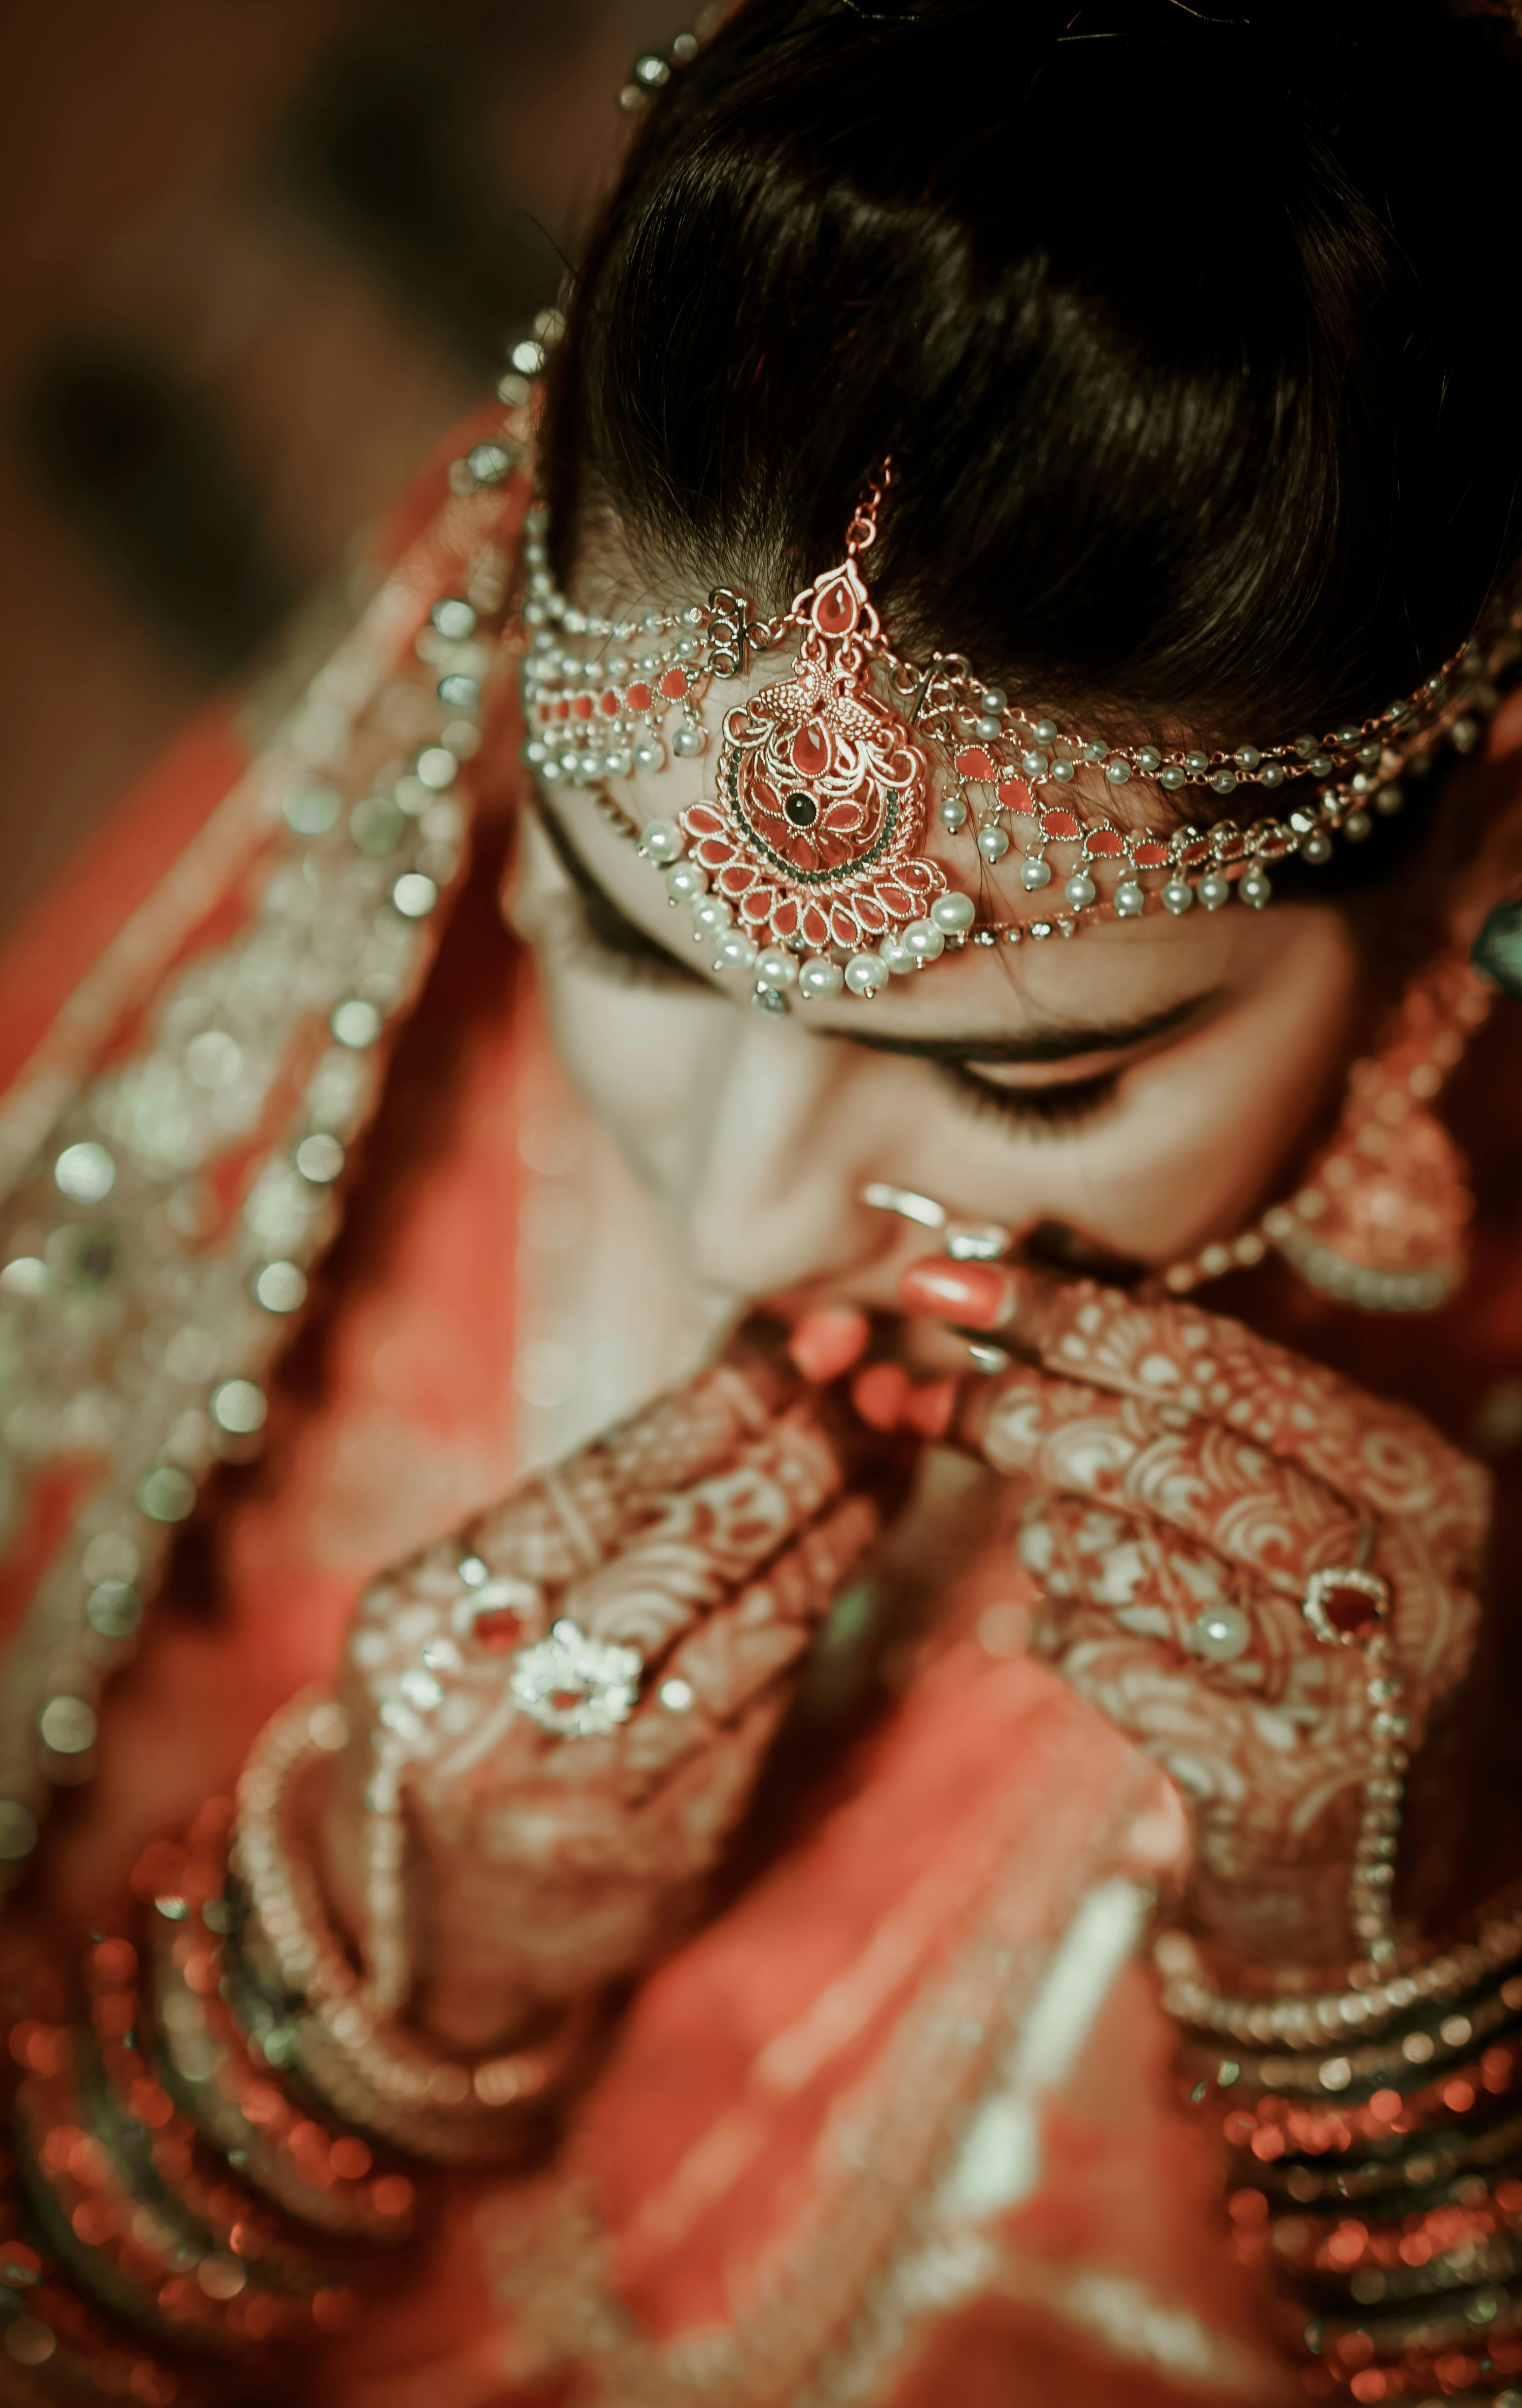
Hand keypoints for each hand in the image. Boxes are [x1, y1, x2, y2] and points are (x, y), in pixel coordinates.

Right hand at [319, 1335, 886, 2051]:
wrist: (416, 1925)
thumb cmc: (447, 1713)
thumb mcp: (460, 1599)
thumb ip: (579, 1506)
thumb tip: (743, 1369)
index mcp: (425, 1623)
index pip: (601, 1482)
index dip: (722, 1400)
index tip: (807, 1337)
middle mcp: (497, 1710)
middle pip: (686, 1549)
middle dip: (799, 1450)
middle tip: (874, 1381)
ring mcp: (588, 1792)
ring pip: (751, 1624)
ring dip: (839, 1523)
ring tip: (891, 1448)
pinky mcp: (669, 1850)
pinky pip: (769, 1702)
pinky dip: (817, 1611)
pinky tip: (854, 1545)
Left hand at [885, 1257, 1490, 1972]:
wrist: (1377, 1888)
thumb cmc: (1305, 1654)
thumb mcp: (1300, 1520)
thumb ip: (1189, 1419)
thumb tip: (1003, 1315)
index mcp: (1412, 1480)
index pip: (1220, 1362)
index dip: (1069, 1313)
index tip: (944, 1281)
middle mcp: (1403, 1578)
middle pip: (1168, 1454)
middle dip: (1026, 1414)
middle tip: (937, 1402)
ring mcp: (1347, 1687)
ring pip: (1127, 1558)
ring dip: (1053, 1545)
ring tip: (1068, 1559)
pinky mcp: (1274, 1783)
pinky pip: (1105, 1665)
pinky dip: (1058, 1639)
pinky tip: (1075, 1641)